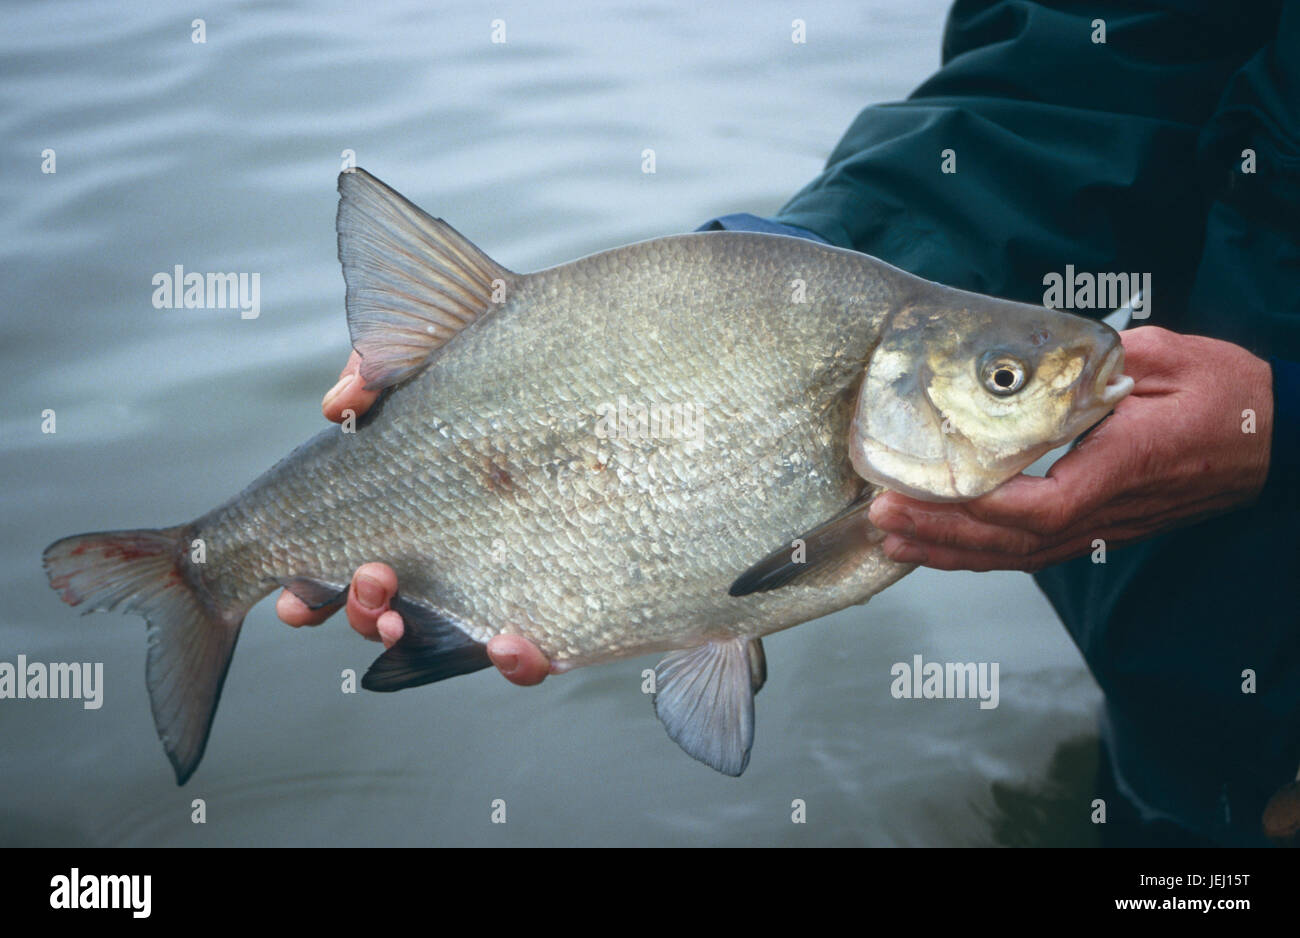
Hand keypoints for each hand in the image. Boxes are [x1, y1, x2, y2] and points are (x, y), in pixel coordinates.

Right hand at [275, 352, 551, 684]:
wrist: (602, 364)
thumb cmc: (510, 358)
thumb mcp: (437, 342)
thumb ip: (382, 367)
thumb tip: (341, 404)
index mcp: (402, 511)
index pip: (340, 566)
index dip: (307, 595)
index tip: (294, 600)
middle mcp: (441, 555)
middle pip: (381, 613)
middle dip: (361, 610)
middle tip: (371, 578)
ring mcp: (497, 581)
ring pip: (439, 642)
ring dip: (407, 638)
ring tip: (400, 620)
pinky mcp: (557, 601)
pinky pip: (530, 656)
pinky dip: (515, 662)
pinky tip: (514, 643)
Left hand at [867, 327, 1273, 571]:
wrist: (1275, 437)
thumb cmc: (1228, 394)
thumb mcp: (1171, 358)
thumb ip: (1103, 361)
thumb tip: (1036, 362)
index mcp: (1130, 463)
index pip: (1052, 504)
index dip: (990, 507)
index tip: (937, 490)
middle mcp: (1113, 507)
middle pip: (1018, 539)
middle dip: (946, 531)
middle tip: (883, 514)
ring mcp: (1107, 526)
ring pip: (1020, 555)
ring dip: (953, 551)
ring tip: (892, 539)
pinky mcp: (1100, 528)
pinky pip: (1032, 551)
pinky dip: (980, 555)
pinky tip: (939, 550)